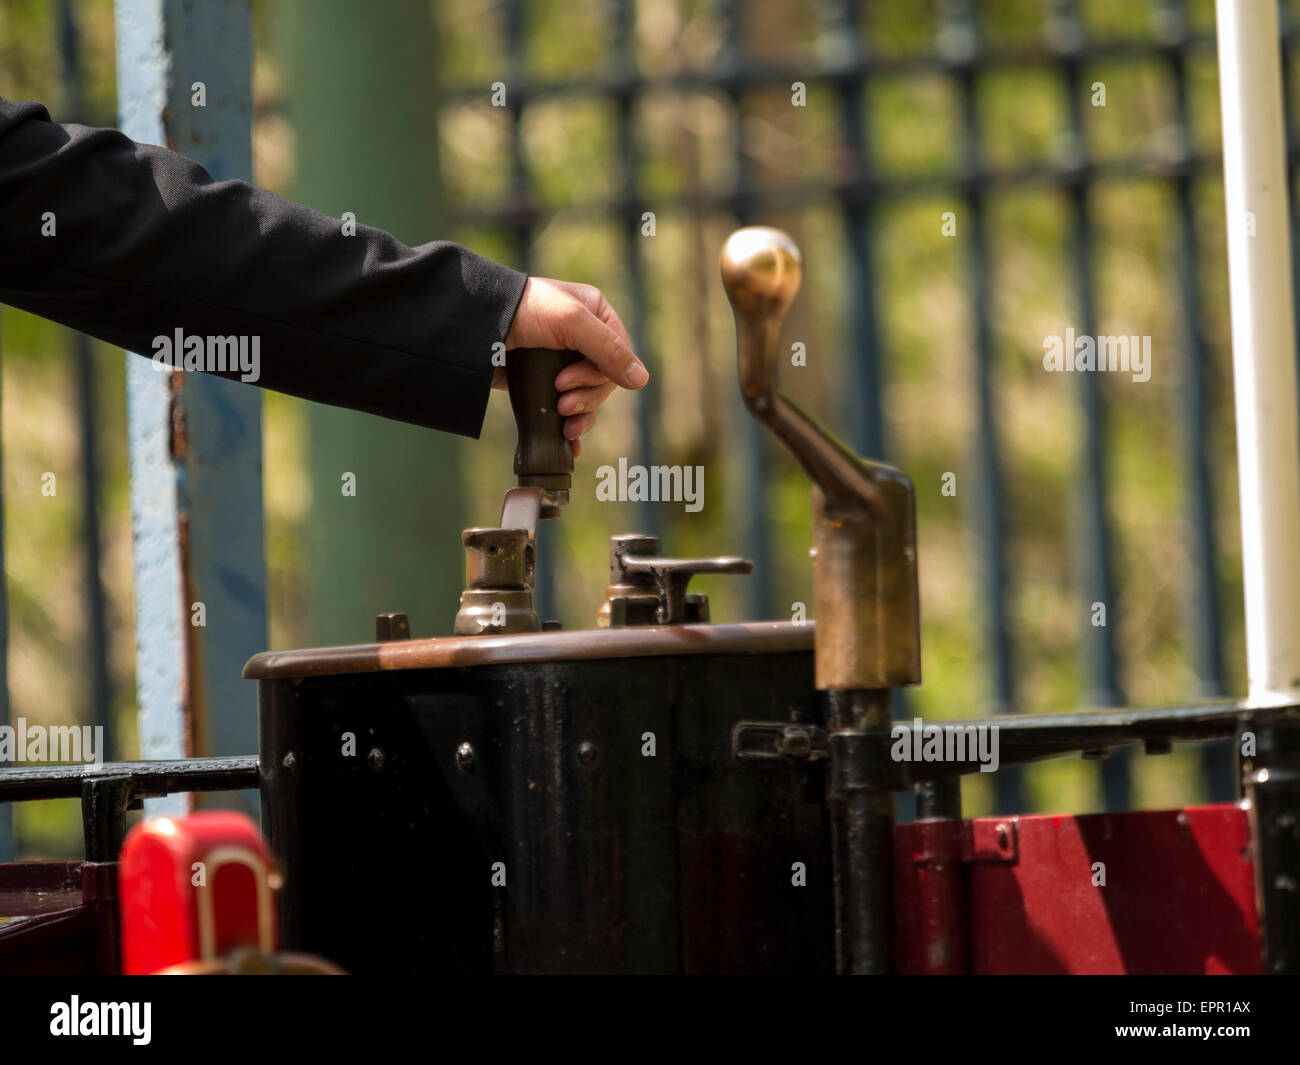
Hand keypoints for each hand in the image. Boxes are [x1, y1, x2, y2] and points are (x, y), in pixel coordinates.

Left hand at [497, 277, 648, 457]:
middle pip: (604, 380)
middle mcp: (582, 337)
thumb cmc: (524, 310)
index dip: (601, 375)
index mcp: (595, 315)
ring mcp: (562, 360)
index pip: (618, 355)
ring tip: (564, 424)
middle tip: (563, 401)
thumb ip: (609, 350)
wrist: (475, 322)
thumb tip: (641, 380)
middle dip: (586, 397)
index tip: (571, 381)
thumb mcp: (572, 322)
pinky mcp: (543, 380)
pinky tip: (569, 444)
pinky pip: (568, 408)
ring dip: (580, 415)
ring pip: (587, 397)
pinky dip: (571, 427)